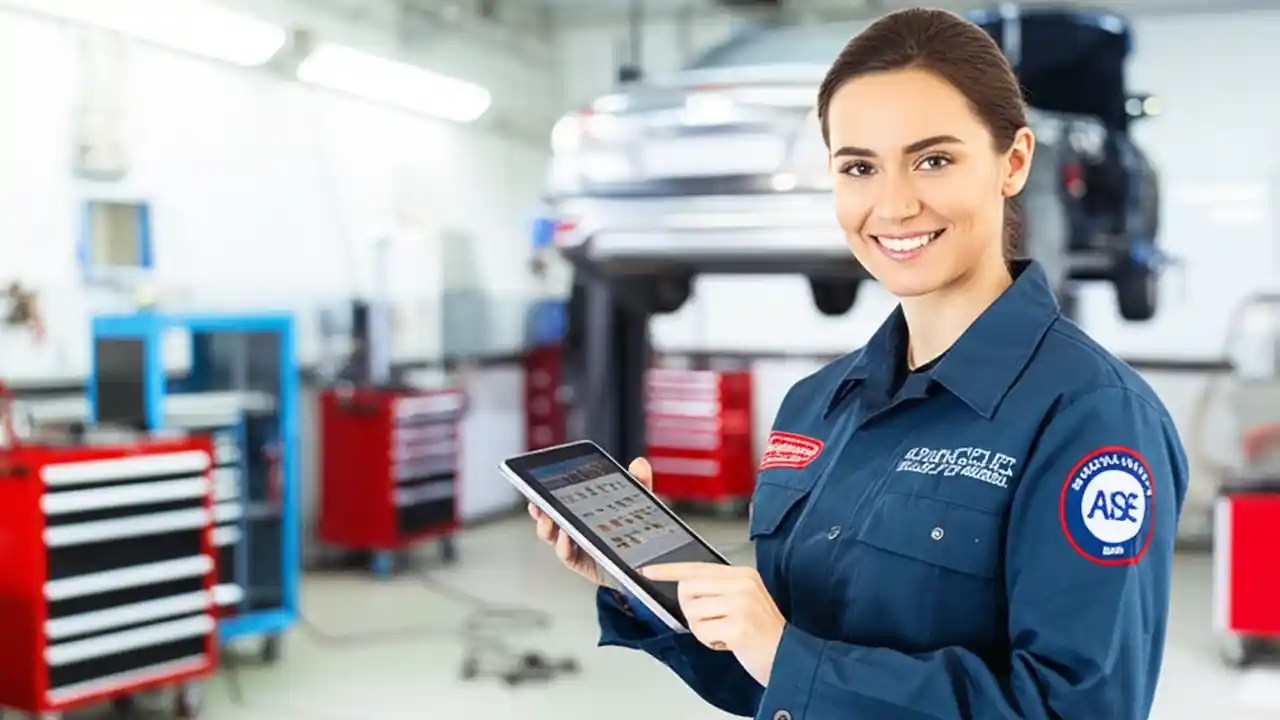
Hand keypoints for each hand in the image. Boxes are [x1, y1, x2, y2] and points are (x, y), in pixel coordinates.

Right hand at [529, 456, 654, 586]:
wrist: (647, 566)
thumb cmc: (637, 534)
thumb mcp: (640, 504)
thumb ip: (639, 484)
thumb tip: (639, 463)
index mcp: (583, 510)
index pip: (559, 498)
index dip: (545, 490)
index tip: (538, 480)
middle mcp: (575, 527)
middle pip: (549, 516)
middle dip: (539, 507)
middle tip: (537, 500)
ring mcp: (577, 546)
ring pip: (551, 536)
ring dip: (546, 526)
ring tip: (549, 517)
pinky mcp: (582, 563)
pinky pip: (566, 555)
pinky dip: (563, 545)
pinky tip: (566, 536)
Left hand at [640, 562, 785, 685]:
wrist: (789, 657)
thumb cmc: (763, 632)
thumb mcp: (744, 600)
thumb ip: (718, 590)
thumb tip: (684, 588)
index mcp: (743, 574)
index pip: (696, 568)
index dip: (669, 570)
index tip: (648, 570)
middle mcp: (743, 584)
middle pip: (688, 589)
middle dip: (692, 611)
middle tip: (713, 623)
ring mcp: (741, 605)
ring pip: (692, 612)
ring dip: (702, 629)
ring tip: (724, 634)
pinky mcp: (738, 627)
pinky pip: (702, 631)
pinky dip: (709, 642)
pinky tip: (727, 643)